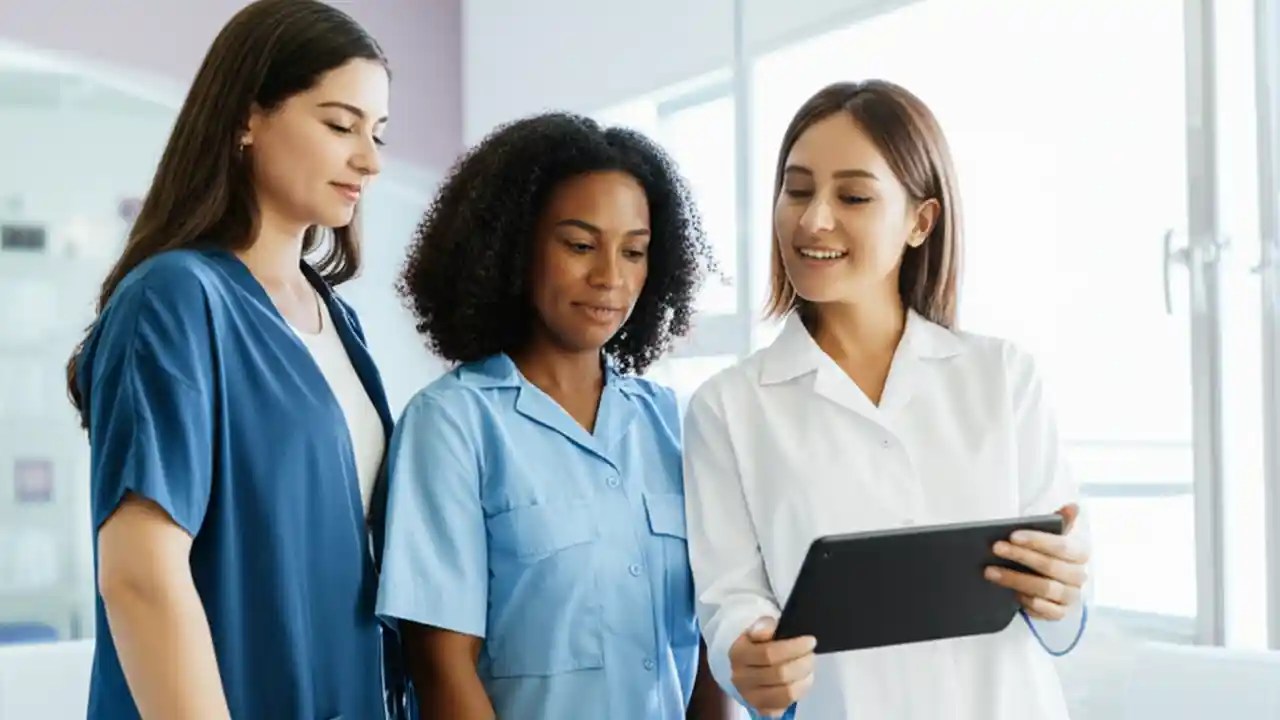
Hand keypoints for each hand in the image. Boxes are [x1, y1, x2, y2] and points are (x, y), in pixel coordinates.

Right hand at [728, 617, 815, 716]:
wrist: (748, 664)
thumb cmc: (759, 643)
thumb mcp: (760, 628)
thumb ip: (765, 625)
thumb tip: (767, 630)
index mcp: (738, 654)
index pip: (769, 653)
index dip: (793, 648)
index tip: (810, 641)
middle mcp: (740, 678)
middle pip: (780, 674)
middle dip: (802, 663)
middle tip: (811, 654)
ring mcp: (750, 696)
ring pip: (786, 693)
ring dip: (804, 678)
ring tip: (808, 667)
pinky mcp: (761, 709)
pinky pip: (786, 705)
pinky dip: (799, 692)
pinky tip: (801, 680)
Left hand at [985, 504, 1089, 620]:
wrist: (1041, 579)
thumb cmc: (1043, 553)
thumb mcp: (1048, 536)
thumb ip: (1059, 522)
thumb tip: (1073, 506)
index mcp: (1080, 553)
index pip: (1062, 545)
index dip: (1037, 540)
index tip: (1012, 535)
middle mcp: (1080, 576)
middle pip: (1050, 566)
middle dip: (1020, 557)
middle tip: (995, 549)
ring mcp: (1071, 596)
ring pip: (1045, 588)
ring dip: (1015, 579)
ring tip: (990, 571)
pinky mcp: (1060, 613)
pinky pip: (1046, 611)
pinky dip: (1029, 602)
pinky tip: (1012, 594)